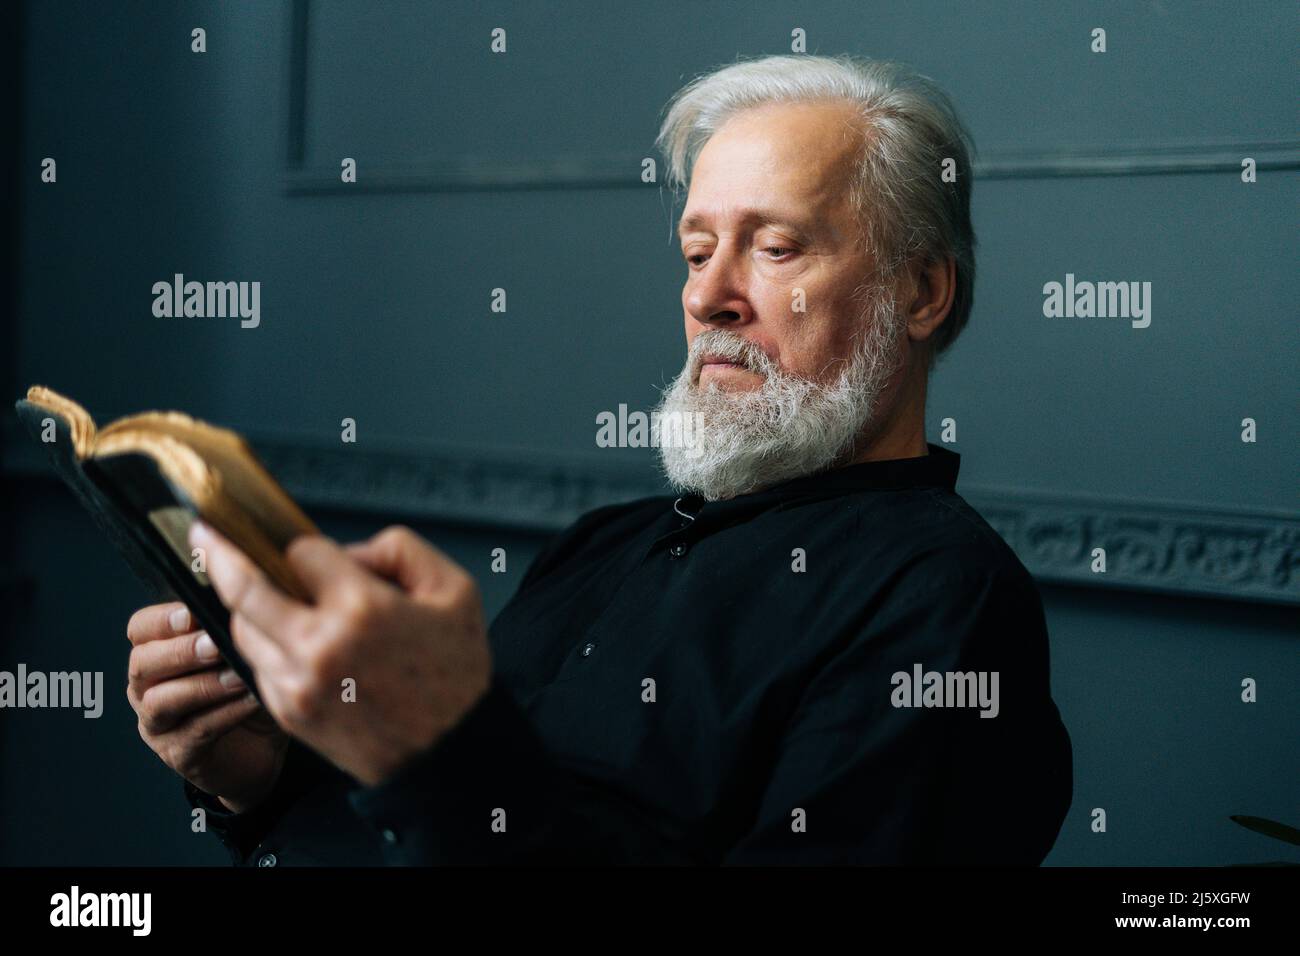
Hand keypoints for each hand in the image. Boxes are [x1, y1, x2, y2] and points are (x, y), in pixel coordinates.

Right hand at [126, 602, 289, 812]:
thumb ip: (235, 627)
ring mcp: (158, 725)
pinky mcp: (179, 755)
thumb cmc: (248, 689)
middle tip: (216, 644)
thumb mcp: (244, 651)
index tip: (193, 613)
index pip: (141, 628)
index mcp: (158, 654)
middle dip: (180, 651)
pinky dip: (225, 713)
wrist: (261, 747)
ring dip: (203, 685)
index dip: (163, 620)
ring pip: (161, 701)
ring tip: (238, 676)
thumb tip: (245, 599)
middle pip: (142, 663)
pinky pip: (195, 731)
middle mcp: (147, 688)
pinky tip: (251, 701)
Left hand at [190, 522, 492, 786]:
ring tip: (263, 598)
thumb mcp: (455, 590)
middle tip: (204, 536)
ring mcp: (298, 684)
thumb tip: (347, 553)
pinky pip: (258, 666)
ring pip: (243, 630)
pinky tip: (291, 643)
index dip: (306, 547)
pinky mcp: (289, 713)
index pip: (302, 554)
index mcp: (361, 608)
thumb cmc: (457, 673)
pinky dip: (266, 647)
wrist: (449, 753)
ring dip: (247, 608)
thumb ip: (399, 551)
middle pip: (245, 589)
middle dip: (221, 557)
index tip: (291, 542)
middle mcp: (320, 645)